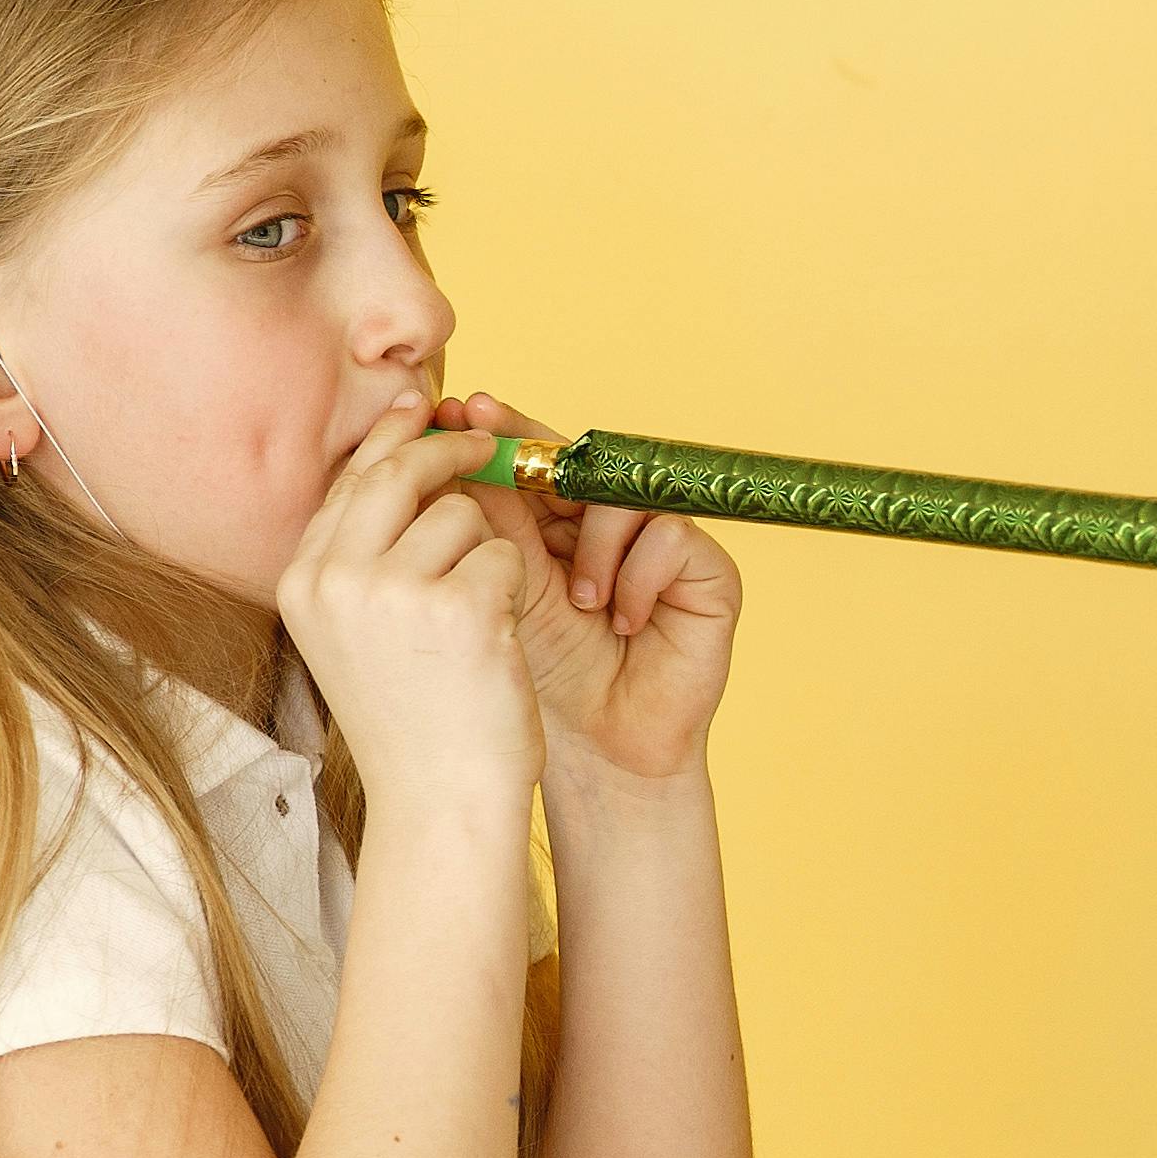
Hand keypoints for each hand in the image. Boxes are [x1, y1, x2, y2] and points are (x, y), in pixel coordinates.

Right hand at [275, 393, 544, 829]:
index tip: (421, 407)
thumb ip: (364, 555)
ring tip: (477, 622)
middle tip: (488, 442)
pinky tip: (495, 641)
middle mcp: (333, 578)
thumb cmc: (413, 721)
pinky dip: (513, 590)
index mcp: (301, 581)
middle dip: (451, 452)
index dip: (391, 439)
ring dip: (487, 553)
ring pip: (462, 516)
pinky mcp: (456, 607)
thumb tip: (401, 458)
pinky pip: (503, 557)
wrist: (439, 802)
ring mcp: (391, 592)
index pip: (349, 481)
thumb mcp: (359, 632)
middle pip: (400, 473)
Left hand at [446, 394, 739, 790]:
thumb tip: (448, 441)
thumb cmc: (545, 678)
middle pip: (586, 459)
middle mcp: (614, 528)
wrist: (597, 751)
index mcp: (559, 528)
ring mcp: (663, 548)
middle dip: (539, 450)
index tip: (455, 406)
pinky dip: (637, 576)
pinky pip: (670, 535)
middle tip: (488, 425)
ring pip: (626, 494)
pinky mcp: (708, 574)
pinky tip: (620, 622)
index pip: (535, 461)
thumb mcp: (503, 587)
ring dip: (594, 544)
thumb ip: (491, 519)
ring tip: (581, 601)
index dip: (501, 430)